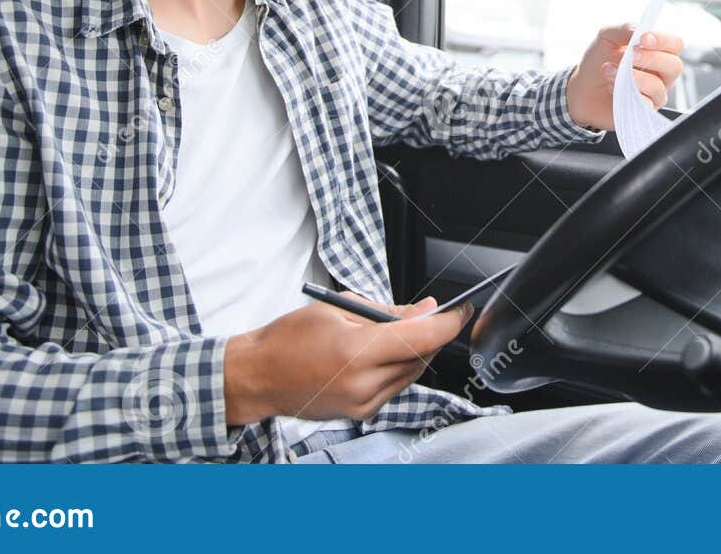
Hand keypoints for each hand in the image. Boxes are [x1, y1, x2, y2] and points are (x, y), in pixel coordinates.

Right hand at [223, 293, 469, 424]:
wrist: (258, 376)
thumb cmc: (289, 338)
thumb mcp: (340, 308)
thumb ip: (389, 312)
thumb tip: (426, 311)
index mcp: (357, 351)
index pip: (423, 338)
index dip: (450, 322)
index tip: (462, 309)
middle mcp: (363, 383)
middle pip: (422, 357)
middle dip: (431, 334)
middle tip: (427, 314)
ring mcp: (362, 404)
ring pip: (412, 374)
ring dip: (415, 352)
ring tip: (394, 333)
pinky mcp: (360, 413)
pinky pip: (395, 387)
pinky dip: (398, 368)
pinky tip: (381, 355)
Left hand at [564, 23, 685, 130]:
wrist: (581, 89)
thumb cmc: (598, 62)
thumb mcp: (606, 38)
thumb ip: (624, 29)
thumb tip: (638, 31)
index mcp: (657, 53)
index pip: (675, 45)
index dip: (663, 40)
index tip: (643, 38)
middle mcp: (661, 74)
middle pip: (675, 66)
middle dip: (652, 58)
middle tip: (630, 56)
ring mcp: (655, 95)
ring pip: (658, 87)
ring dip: (632, 77)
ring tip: (609, 71)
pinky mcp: (644, 111)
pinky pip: (646, 105)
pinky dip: (627, 94)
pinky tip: (611, 87)